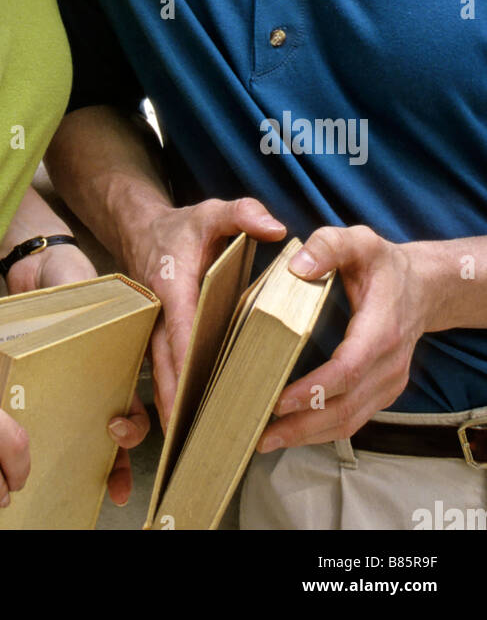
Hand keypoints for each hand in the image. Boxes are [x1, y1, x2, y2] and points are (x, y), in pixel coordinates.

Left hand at [5, 240, 150, 504]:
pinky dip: (45, 438)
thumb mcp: (90, 291)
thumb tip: (91, 330)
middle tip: (113, 474)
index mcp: (118, 361)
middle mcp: (97, 379)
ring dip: (93, 463)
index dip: (136, 422)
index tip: (121, 430)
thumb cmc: (70, 276)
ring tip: (96, 487)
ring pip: (85, 433)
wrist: (35, 265)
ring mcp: (70, 385)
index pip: (136, 400)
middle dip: (120, 459)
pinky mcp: (41, 384)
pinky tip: (38, 455)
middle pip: (117, 428)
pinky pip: (48, 416)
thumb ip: (94, 311)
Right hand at [133, 197, 286, 426]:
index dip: (189, 362)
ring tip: (194, 444)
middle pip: (165, 364)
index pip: (181, 329)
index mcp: (172, 286)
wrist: (140, 230)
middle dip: (178, 401)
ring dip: (173, 408)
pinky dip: (172, 399)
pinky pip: (161, 373)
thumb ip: (243, 214)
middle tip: (197, 437)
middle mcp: (157, 313)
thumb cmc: (180, 228)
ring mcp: (153, 330)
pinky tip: (188, 426)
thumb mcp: (212, 212)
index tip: (199, 393)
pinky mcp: (156, 339)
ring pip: (159, 375)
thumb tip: (275, 228)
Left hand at [258, 225, 431, 452]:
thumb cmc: (383, 265)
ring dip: (307, 435)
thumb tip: (298, 267)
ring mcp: (388, 383)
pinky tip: (290, 431)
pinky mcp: (382, 392)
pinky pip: (353, 419)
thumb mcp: (359, 241)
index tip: (278, 400)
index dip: (315, 389)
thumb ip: (328, 246)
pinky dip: (320, 430)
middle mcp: (389, 364)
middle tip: (259, 434)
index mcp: (382, 328)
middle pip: (346, 407)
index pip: (349, 369)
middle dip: (302, 425)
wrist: (422, 287)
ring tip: (265, 440)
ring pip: (349, 421)